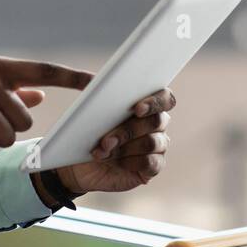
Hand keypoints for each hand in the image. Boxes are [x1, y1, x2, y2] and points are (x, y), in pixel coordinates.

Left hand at [55, 88, 175, 194]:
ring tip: (102, 151)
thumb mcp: (88, 111)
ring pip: (151, 142)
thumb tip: (92, 78)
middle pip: (155, 121)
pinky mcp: (153, 167)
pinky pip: (151, 163)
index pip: (165, 98)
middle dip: (128, 130)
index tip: (137, 109)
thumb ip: (94, 92)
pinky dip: (131, 162)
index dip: (155, 102)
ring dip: (124, 148)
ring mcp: (158, 146)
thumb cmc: (89, 133)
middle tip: (106, 139)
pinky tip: (116, 163)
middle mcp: (157, 124)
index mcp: (148, 104)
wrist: (81, 165)